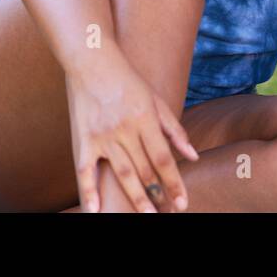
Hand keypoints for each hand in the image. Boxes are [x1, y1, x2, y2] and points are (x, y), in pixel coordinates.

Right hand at [65, 47, 199, 211]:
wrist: (92, 61)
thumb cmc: (128, 80)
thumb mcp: (157, 100)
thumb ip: (175, 130)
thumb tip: (193, 156)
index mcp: (145, 118)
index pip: (163, 159)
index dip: (174, 183)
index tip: (182, 203)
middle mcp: (125, 129)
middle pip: (144, 170)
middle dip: (158, 195)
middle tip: (166, 213)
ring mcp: (102, 136)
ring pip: (121, 174)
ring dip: (135, 197)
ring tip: (146, 216)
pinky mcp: (83, 139)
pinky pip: (85, 171)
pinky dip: (89, 193)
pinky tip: (96, 212)